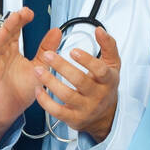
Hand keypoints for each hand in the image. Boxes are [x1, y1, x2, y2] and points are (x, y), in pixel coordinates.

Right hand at [0, 7, 47, 139]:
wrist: (9, 112)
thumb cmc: (20, 92)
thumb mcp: (39, 67)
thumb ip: (46, 50)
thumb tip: (56, 32)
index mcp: (13, 53)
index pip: (16, 32)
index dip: (22, 21)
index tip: (30, 13)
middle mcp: (3, 55)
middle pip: (8, 33)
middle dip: (16, 21)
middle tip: (25, 12)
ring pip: (0, 40)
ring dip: (7, 28)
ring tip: (16, 17)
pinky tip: (3, 34)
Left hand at [34, 24, 121, 141]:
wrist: (105, 115)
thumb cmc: (105, 85)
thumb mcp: (112, 65)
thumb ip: (108, 45)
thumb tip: (99, 30)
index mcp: (108, 80)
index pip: (100, 71)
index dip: (87, 61)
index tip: (73, 51)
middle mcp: (97, 95)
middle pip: (80, 81)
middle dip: (62, 67)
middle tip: (48, 55)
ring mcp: (85, 108)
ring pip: (66, 96)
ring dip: (50, 82)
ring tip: (37, 70)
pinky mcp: (73, 119)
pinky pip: (57, 111)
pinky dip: (45, 101)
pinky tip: (38, 89)